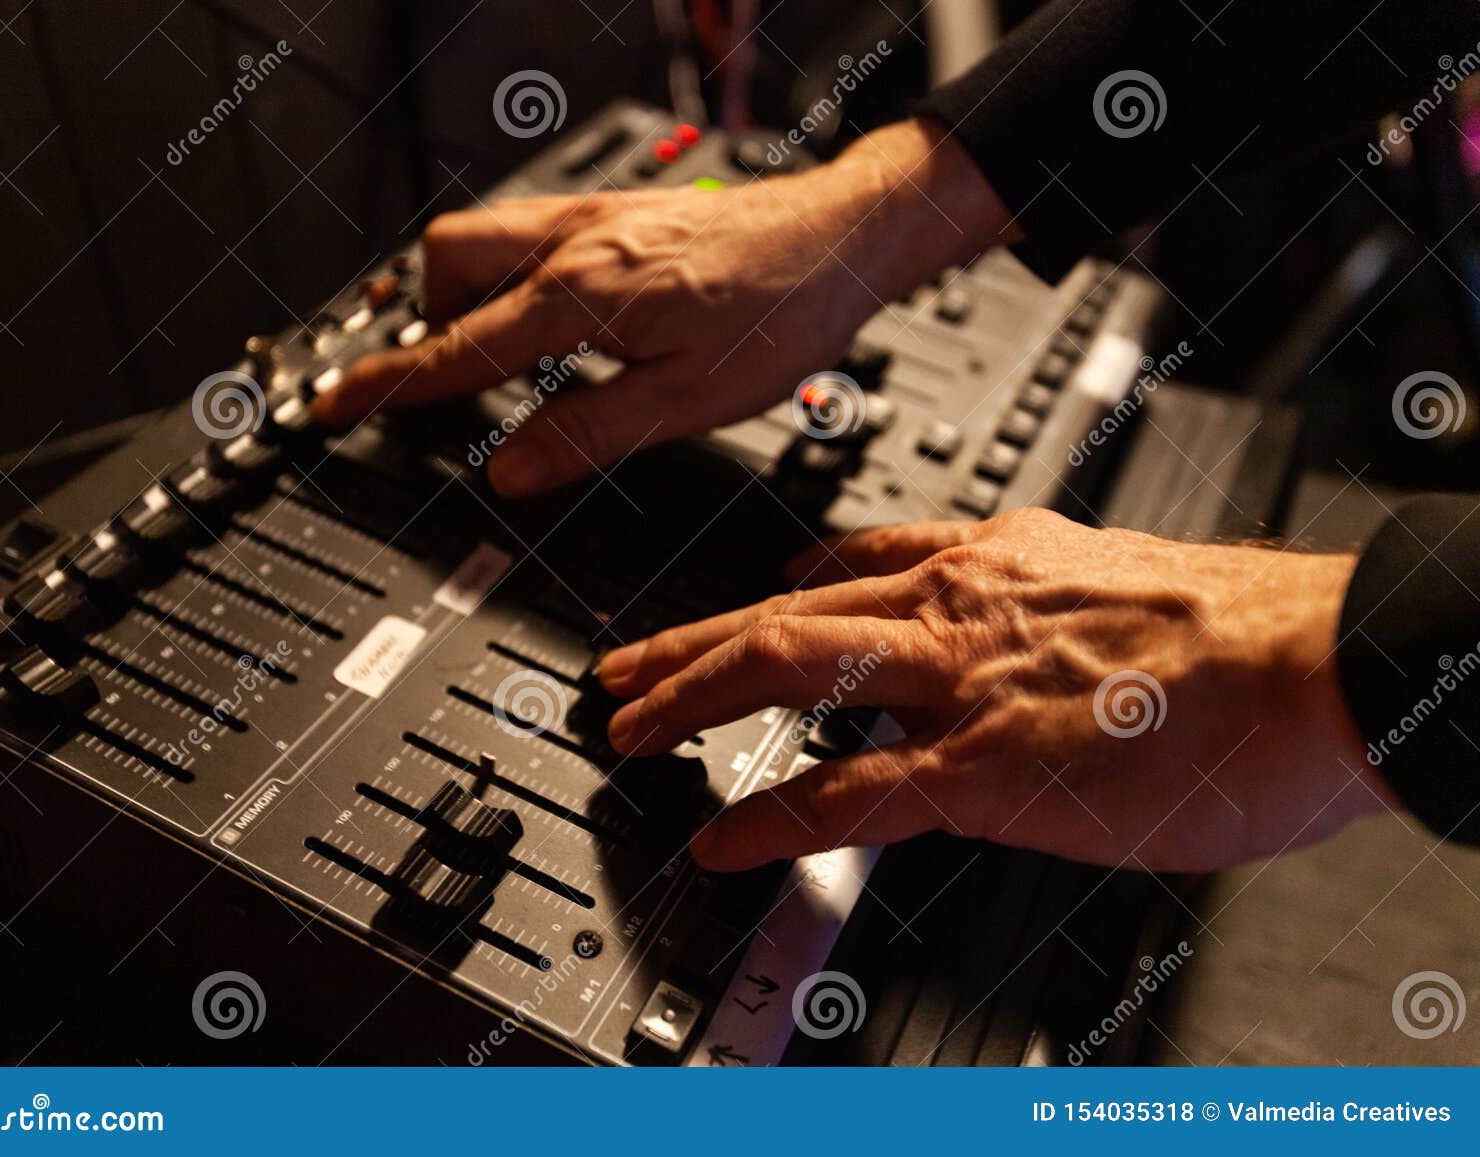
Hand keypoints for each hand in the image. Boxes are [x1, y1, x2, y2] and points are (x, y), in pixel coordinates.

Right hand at [313, 120, 1013, 495]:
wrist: (842, 237)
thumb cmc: (783, 312)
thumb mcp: (689, 400)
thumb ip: (589, 435)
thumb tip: (509, 471)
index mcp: (582, 297)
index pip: (456, 350)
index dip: (387, 386)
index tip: (333, 407)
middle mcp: (575, 243)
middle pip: (444, 263)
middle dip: (425, 322)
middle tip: (441, 380)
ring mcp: (593, 219)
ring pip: (481, 238)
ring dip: (464, 293)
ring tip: (498, 353)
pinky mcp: (617, 214)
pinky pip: (527, 232)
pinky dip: (509, 273)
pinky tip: (552, 314)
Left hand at [595, 509, 1394, 872]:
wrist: (1319, 660)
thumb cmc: (1252, 633)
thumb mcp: (1126, 586)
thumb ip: (1052, 608)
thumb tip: (1037, 646)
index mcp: (998, 555)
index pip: (856, 558)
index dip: (779, 584)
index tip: (743, 602)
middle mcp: (958, 602)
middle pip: (786, 606)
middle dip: (692, 638)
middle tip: (628, 664)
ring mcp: (957, 680)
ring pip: (783, 668)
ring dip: (691, 700)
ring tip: (629, 729)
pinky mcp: (977, 764)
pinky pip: (839, 793)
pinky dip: (765, 819)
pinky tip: (718, 842)